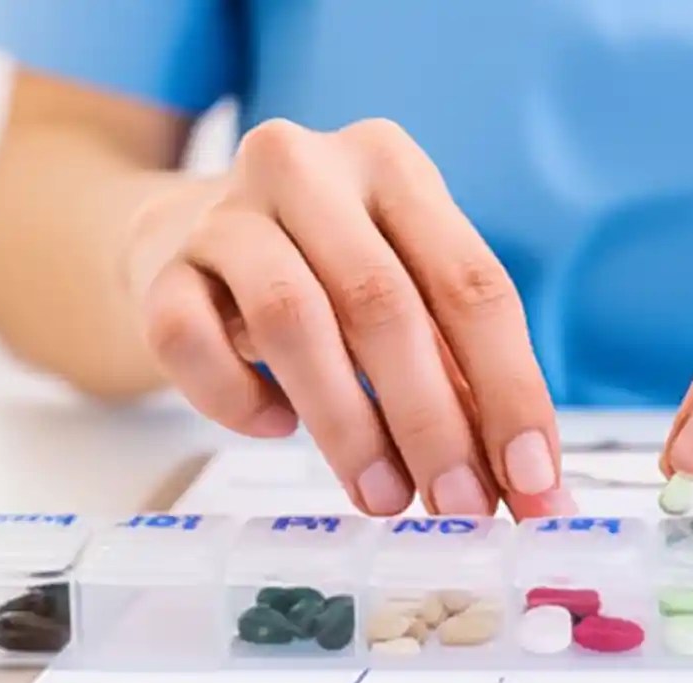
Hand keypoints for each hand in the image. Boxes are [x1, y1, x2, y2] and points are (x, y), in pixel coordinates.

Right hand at [125, 118, 572, 518]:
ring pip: (292, 321)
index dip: (511, 389)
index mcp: (394, 166)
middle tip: (459, 505)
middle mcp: (309, 169)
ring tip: (383, 497)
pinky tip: (276, 426)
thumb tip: (527, 483)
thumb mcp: (404, 293)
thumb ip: (460, 375)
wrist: (188, 238)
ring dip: (348, 428)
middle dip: (433, 423)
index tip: (533, 479)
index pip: (473, 284)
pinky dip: (241, 402)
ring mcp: (224, 212)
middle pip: (385, 304)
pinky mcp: (160, 266)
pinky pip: (193, 344)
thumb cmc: (324, 273)